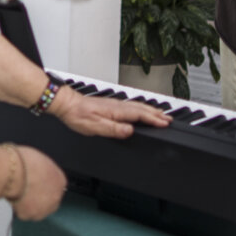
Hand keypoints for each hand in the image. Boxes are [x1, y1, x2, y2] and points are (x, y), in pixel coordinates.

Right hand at [8, 146, 66, 220]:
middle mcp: (55, 197)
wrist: (12, 172)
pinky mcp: (29, 215)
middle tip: (26, 191)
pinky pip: (24, 214)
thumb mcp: (40, 160)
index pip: (56, 187)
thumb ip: (44, 171)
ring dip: (30, 205)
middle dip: (39, 198)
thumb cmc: (23, 162)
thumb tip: (39, 174)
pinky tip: (13, 200)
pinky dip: (18, 209)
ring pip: (37, 210)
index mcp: (60, 181)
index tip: (36, 184)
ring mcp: (43, 209)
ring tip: (18, 195)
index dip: (45, 186)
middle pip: (49, 201)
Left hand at [47, 85, 170, 138]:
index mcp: (116, 111)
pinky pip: (132, 106)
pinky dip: (141, 109)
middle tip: (169, 119)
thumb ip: (113, 129)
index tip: (164, 123)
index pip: (140, 115)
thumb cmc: (78, 115)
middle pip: (142, 109)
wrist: (67, 104)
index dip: (153, 120)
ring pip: (138, 106)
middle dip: (157, 114)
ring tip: (161, 114)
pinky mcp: (111, 105)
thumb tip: (129, 131)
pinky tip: (141, 111)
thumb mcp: (95, 127)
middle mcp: (118, 105)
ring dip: (151, 111)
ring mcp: (115, 104)